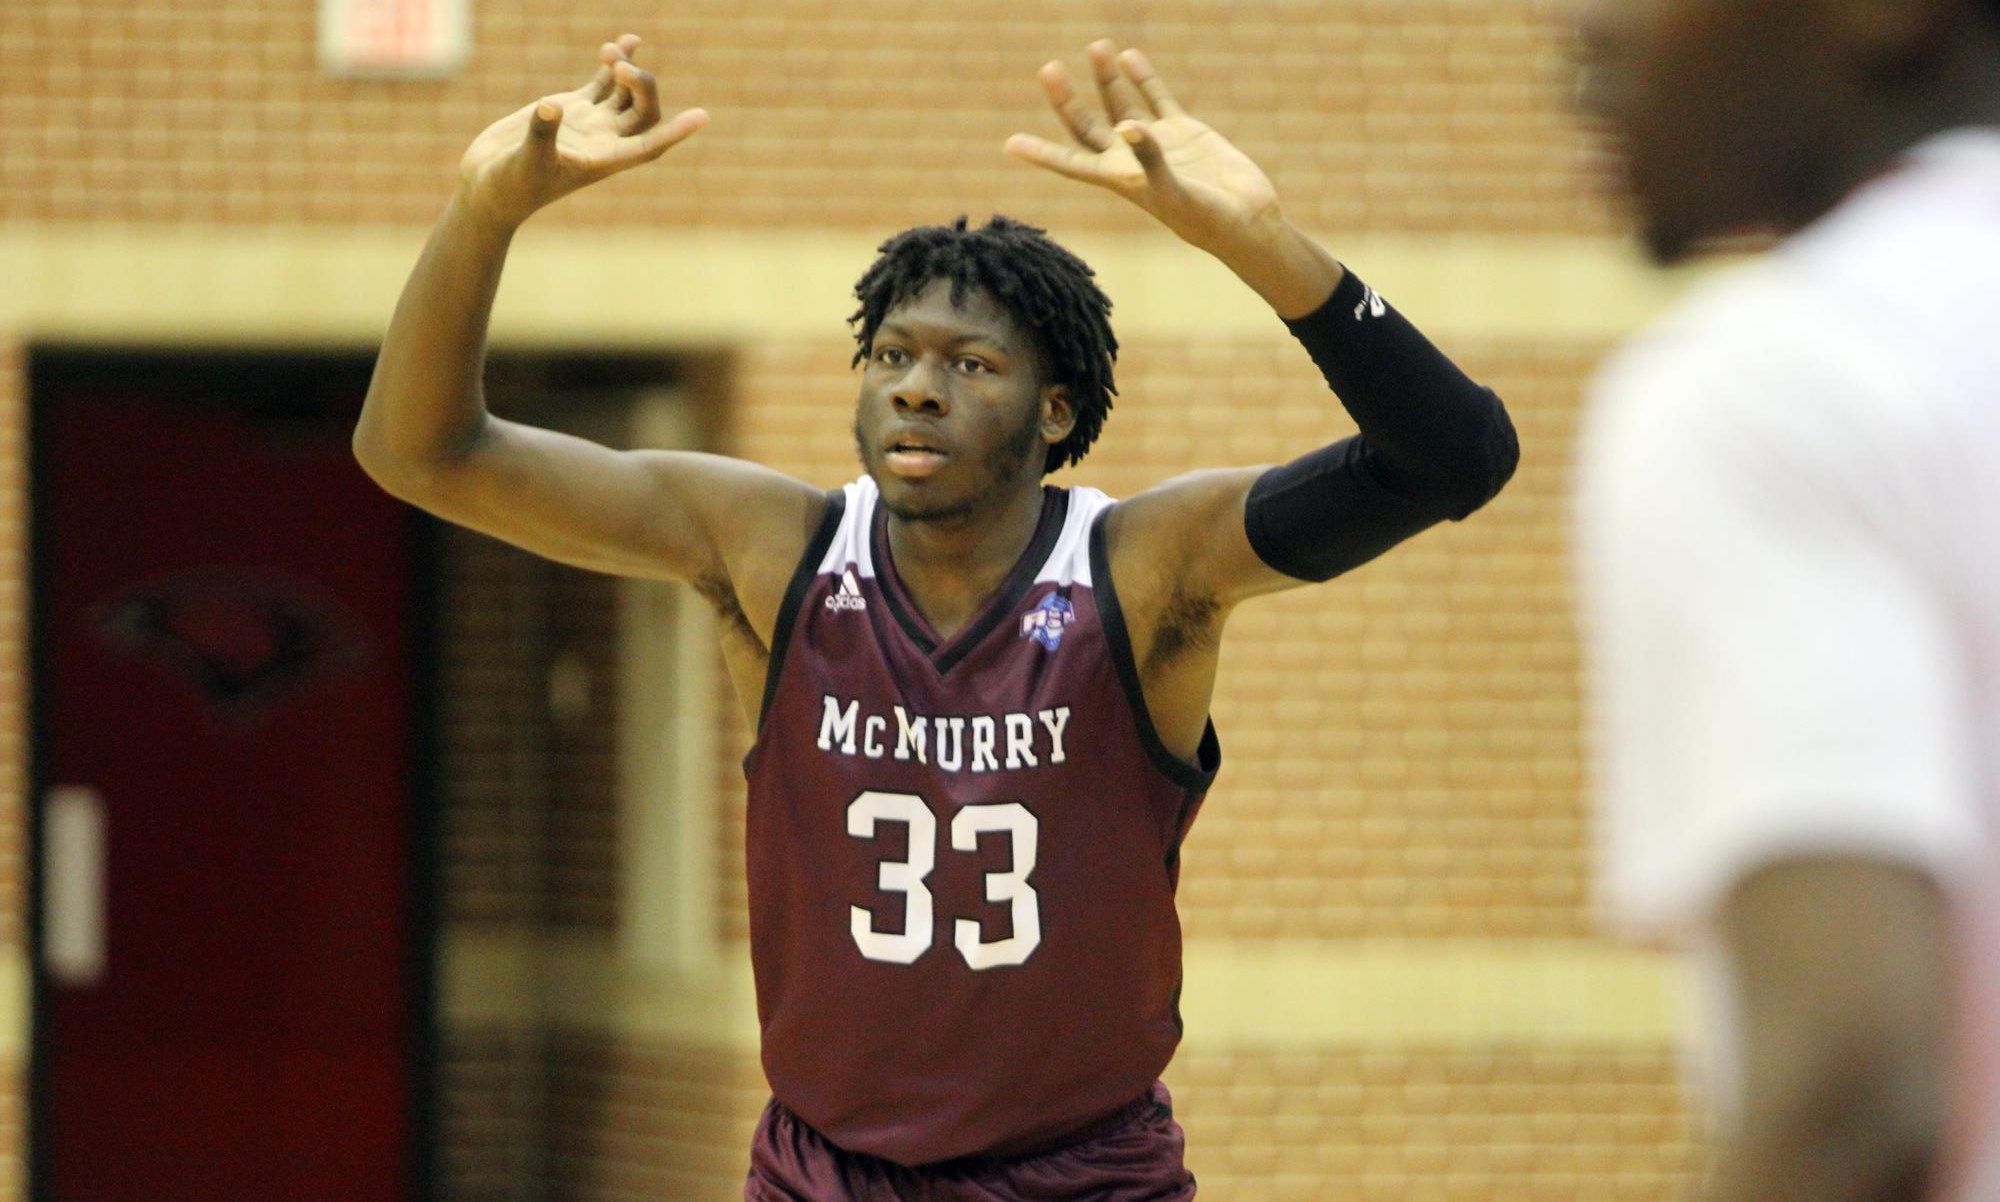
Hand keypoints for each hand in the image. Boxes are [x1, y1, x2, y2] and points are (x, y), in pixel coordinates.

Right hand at [458, 35, 707, 229]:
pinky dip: (613, 64)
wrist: (489, 185)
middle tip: (623, 67)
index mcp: (603, 161)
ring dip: (630, 68)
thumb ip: (540, 134)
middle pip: (644, 112)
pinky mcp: (572, 108)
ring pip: (626, 93)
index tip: (702, 117)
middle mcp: (604, 141)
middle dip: (643, 85)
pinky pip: (603, 83)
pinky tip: (622, 43)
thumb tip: (551, 107)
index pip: (650, 146)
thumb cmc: (509, 186)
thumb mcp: (524, 162)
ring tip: (621, 46)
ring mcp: (591, 123)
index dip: (675, 132)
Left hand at [1005, 42, 1282, 253]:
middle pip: (1087, 125)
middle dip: (1066, 99)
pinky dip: (1143, 77)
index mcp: (1118, 180)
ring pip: (1121, 103)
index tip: (1010, 144)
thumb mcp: (1172, 191)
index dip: (1041, 153)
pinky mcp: (1183, 130)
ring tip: (1096, 47)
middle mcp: (1130, 160)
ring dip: (1106, 78)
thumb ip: (1148, 158)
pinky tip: (1129, 56)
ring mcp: (1155, 142)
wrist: (1246, 219)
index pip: (1070, 163)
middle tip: (1048, 69)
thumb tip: (1125, 124)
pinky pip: (1156, 97)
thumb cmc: (1205, 219)